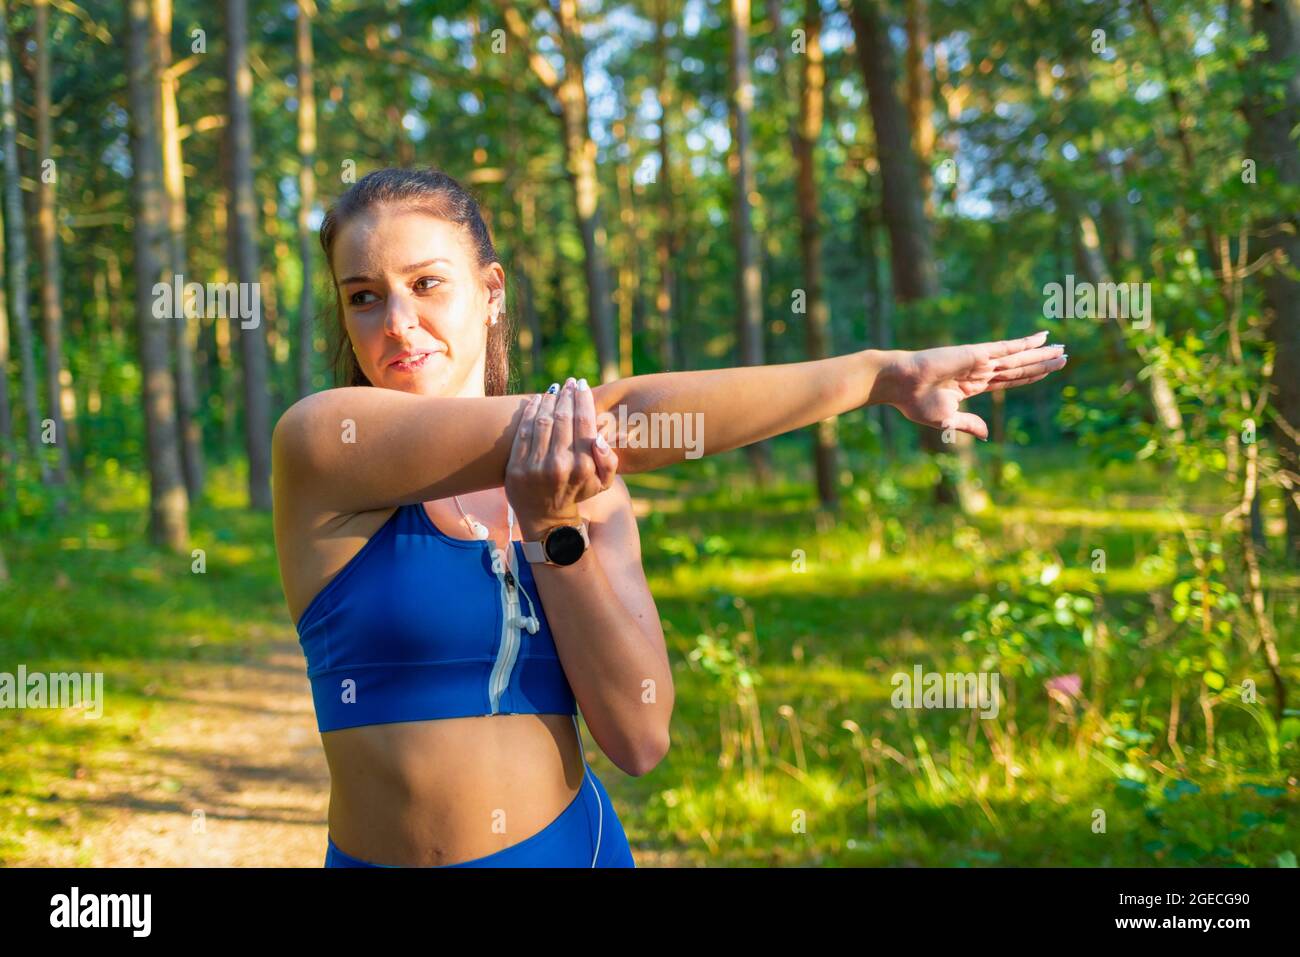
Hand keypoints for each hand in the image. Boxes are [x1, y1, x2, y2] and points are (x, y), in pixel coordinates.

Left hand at [506, 377, 619, 538]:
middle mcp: (559, 465)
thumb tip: (599, 437)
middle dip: (566, 395)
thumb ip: (609, 461)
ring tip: (554, 389)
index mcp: (582, 467)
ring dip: (548, 399)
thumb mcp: (603, 483)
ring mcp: (534, 467)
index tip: (582, 384)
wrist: (547, 519)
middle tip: (569, 382)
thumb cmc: (578, 493)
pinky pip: (523, 431)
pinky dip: (530, 411)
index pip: (584, 422)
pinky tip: (537, 400)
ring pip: (542, 420)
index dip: (582, 399)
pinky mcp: (516, 467)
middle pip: (562, 417)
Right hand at [882, 330, 1066, 439]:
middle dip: (1042, 363)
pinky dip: (1025, 342)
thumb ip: (969, 424)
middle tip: (1064, 357)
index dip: (1028, 376)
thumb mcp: (946, 420)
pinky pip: (1007, 348)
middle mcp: (979, 371)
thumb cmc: (915, 402)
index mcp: (971, 386)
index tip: (1046, 371)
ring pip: (1018, 358)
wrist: (900, 385)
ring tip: (1062, 350)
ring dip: (1041, 354)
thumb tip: (989, 434)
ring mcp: (979, 361)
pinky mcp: (977, 354)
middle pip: (1018, 368)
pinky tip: (1042, 337)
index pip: (1008, 380)